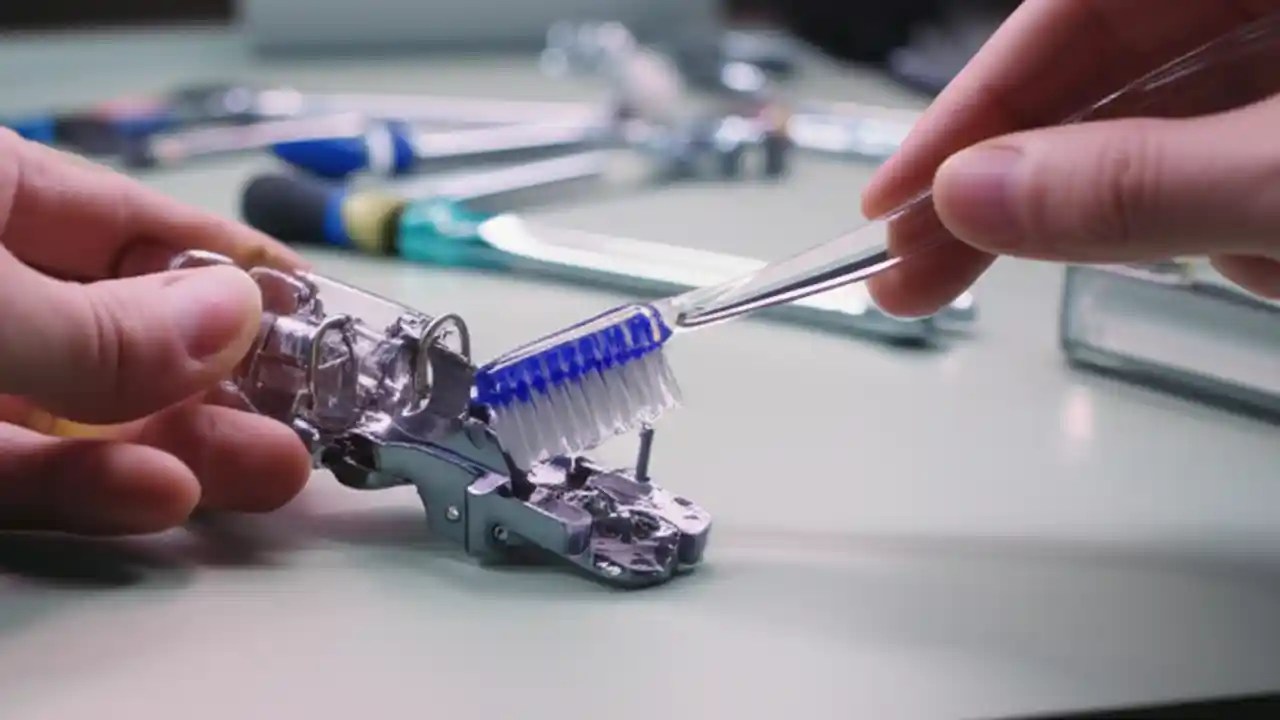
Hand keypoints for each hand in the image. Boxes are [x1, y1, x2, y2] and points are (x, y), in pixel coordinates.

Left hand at [0, 128, 312, 535]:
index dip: (229, 262)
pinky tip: (162, 495)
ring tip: (273, 469)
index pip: (131, 220)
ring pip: (83, 415)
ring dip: (184, 446)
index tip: (315, 304)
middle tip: (313, 411)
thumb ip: (95, 324)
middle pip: (124, 328)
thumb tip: (231, 320)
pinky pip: (18, 475)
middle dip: (226, 374)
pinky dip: (91, 491)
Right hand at [862, 0, 1279, 317]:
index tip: (892, 201)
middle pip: (1106, 89)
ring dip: (1174, 221)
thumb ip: (1135, 183)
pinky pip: (1230, 185)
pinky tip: (1279, 259)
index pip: (1072, 13)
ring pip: (1171, 150)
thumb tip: (971, 194)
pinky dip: (1239, 237)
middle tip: (923, 277)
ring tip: (1253, 260)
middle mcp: (1268, 11)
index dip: (974, 106)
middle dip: (1040, 191)